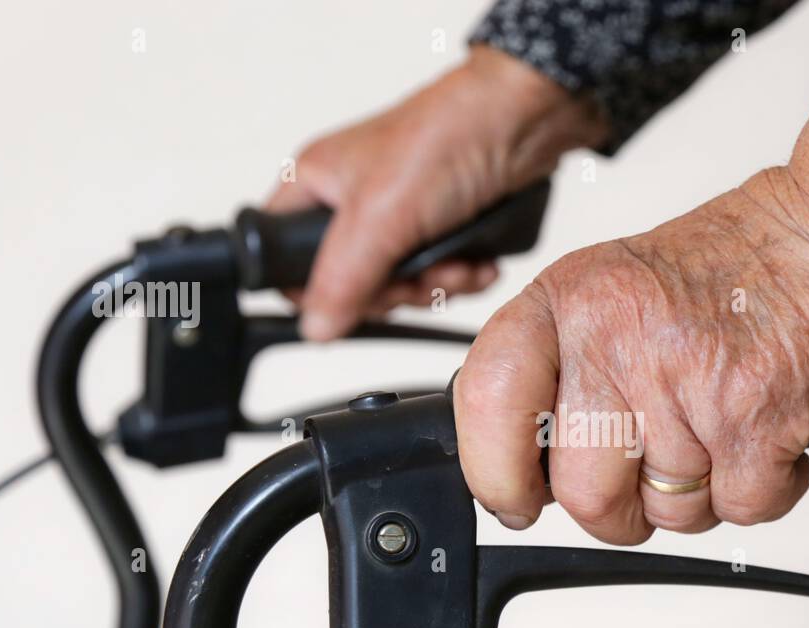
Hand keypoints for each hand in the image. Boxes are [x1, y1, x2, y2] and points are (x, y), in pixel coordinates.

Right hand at [267, 46, 606, 339]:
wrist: (523, 120)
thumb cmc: (445, 138)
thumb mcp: (381, 217)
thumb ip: (342, 279)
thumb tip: (314, 328)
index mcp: (316, 185)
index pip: (285, 259)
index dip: (317, 290)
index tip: (357, 295)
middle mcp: (352, 202)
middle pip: (350, 286)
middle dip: (395, 290)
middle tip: (419, 275)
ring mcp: (397, 216)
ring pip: (399, 287)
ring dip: (436, 286)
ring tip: (458, 264)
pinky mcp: (439, 227)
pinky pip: (438, 277)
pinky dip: (461, 276)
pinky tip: (478, 262)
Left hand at [454, 109, 808, 544]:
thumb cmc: (744, 262)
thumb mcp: (620, 285)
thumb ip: (568, 365)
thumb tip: (530, 462)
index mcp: (572, 300)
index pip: (488, 401)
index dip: (494, 473)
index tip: (517, 500)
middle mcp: (620, 338)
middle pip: (583, 492)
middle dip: (621, 512)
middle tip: (654, 477)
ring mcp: (689, 382)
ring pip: (669, 513)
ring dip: (703, 494)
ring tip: (727, 427)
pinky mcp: (759, 421)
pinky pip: (741, 511)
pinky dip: (765, 490)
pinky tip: (772, 436)